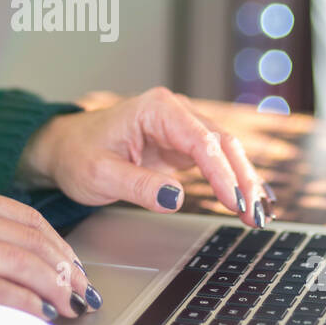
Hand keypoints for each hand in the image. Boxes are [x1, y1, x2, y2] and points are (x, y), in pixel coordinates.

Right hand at [0, 178, 101, 320]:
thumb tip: (26, 257)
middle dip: (64, 270)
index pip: (27, 217)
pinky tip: (35, 315)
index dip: (61, 246)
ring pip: (16, 262)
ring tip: (65, 307)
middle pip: (29, 239)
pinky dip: (21, 304)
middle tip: (80, 293)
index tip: (75, 269)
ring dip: (51, 288)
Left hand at [17, 87, 275, 227]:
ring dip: (244, 182)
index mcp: (156, 109)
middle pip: (222, 143)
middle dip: (243, 179)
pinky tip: (251, 202)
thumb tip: (174, 198)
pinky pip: (218, 162)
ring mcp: (182, 129)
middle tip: (256, 215)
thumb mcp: (100, 174)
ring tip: (259, 215)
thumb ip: (137, 185)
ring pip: (226, 152)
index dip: (222, 173)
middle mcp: (175, 113)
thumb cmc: (78, 155)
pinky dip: (234, 182)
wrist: (65, 148)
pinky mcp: (184, 147)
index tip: (234, 202)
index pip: (201, 141)